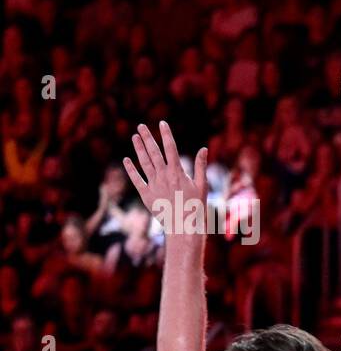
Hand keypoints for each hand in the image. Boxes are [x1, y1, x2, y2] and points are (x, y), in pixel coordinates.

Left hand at [123, 121, 208, 235]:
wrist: (184, 227)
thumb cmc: (196, 207)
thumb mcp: (202, 186)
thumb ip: (200, 166)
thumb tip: (203, 149)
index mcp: (178, 172)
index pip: (171, 148)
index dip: (166, 134)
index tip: (162, 123)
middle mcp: (164, 176)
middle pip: (154, 152)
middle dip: (147, 137)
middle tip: (141, 126)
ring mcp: (153, 185)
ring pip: (144, 163)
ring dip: (138, 149)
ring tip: (134, 137)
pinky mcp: (146, 195)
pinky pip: (136, 179)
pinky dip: (131, 169)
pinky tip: (126, 160)